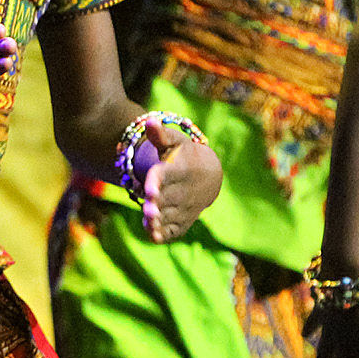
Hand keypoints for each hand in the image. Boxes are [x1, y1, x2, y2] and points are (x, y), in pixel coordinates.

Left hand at [132, 115, 221, 242]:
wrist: (210, 175)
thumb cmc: (185, 155)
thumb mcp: (175, 142)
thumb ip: (160, 135)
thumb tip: (149, 121)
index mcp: (181, 169)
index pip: (168, 174)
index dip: (158, 182)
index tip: (149, 188)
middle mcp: (186, 190)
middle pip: (170, 199)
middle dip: (158, 205)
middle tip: (148, 210)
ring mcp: (186, 208)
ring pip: (170, 215)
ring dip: (159, 220)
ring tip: (148, 222)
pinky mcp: (184, 222)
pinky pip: (174, 230)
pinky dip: (164, 234)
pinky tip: (153, 236)